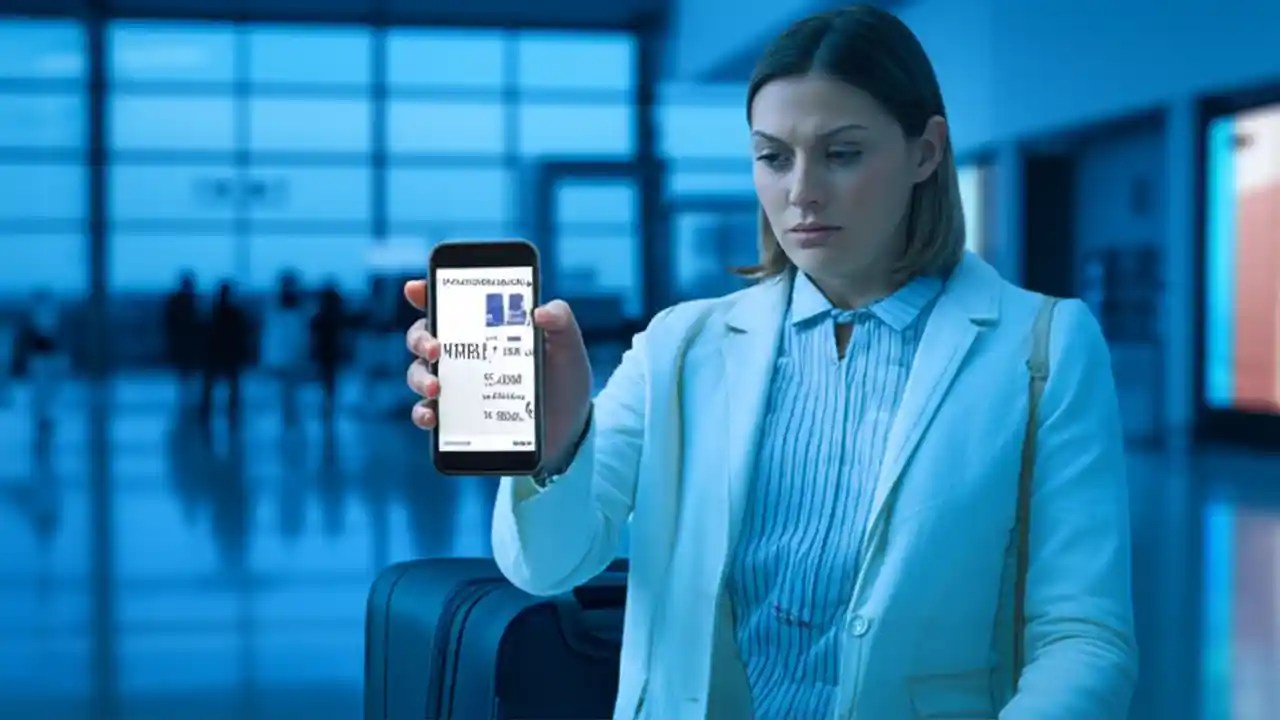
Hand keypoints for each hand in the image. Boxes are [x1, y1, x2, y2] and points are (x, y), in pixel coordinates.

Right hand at [403, 280, 593, 466]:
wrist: (572, 425)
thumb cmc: (565, 375)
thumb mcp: (568, 345)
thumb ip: (560, 320)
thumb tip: (541, 311)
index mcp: (485, 326)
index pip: (448, 303)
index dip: (427, 292)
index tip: (415, 289)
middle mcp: (463, 353)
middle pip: (424, 336)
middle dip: (420, 338)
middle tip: (434, 348)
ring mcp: (457, 385)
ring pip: (419, 373)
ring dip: (420, 378)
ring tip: (435, 388)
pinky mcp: (456, 417)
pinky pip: (427, 413)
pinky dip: (423, 414)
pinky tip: (432, 418)